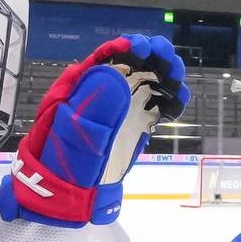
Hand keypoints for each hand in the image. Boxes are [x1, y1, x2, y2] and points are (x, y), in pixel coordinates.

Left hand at [0, 33, 189, 227]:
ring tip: (176, 81)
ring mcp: (123, 108)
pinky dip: (172, 100)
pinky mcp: (137, 124)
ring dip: (167, 75)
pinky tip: (177, 103)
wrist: (69, 195)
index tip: (141, 48)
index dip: (126, 47)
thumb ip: (95, 105)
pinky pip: (158, 105)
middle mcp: (106, 93)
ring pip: (150, 80)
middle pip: (134, 63)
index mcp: (85, 87)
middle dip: (153, 56)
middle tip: (167, 61)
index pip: (107, 57)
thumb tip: (115, 75)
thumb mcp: (75, 132)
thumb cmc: (63, 162)